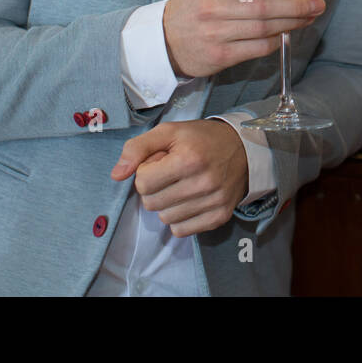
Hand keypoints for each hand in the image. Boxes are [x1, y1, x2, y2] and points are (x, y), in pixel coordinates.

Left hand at [110, 119, 249, 237]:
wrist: (245, 149)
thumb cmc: (201, 139)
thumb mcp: (169, 132)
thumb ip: (137, 148)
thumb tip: (116, 175)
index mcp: (188, 159)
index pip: (143, 183)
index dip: (146, 171)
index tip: (161, 162)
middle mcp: (202, 183)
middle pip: (151, 203)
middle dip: (154, 189)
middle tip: (171, 174)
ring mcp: (213, 202)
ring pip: (165, 219)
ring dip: (167, 204)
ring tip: (181, 186)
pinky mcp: (219, 217)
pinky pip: (181, 231)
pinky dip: (180, 218)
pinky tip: (189, 201)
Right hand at [163, 0, 325, 78]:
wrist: (166, 38)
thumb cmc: (198, 0)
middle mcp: (211, 7)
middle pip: (259, 7)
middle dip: (294, 6)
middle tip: (317, 2)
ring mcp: (215, 34)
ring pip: (262, 29)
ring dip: (292, 23)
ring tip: (310, 15)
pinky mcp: (220, 56)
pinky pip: (257, 48)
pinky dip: (276, 40)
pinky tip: (289, 31)